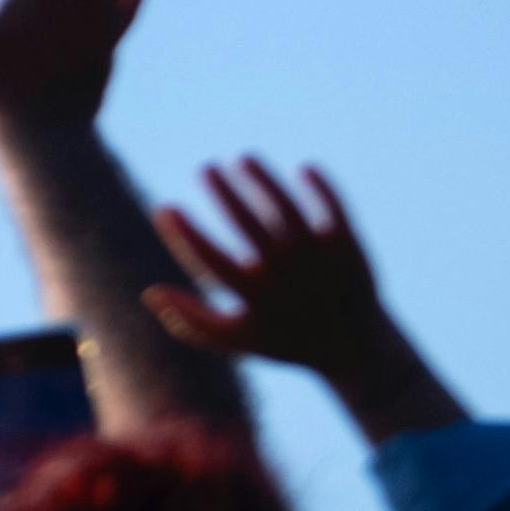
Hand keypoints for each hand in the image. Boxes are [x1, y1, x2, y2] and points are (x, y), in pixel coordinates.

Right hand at [148, 156, 459, 439]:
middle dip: (224, 192)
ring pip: (286, 209)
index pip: (210, 260)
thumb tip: (150, 292)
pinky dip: (321, 187)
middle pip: (247, 224)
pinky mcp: (348, 249)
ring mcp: (318, 260)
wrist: (359, 351)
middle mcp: (286, 276)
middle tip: (206, 167)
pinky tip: (304, 169)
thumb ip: (191, 321)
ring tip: (244, 159)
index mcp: (255, 297)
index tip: (166, 208)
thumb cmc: (286, 340)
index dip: (183, 233)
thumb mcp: (238, 340)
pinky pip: (334, 209)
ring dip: (264, 179)